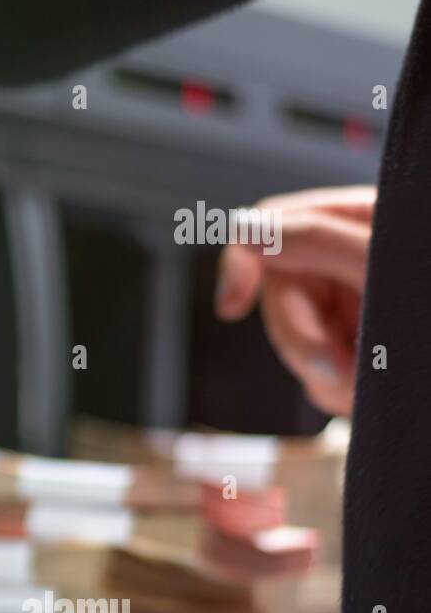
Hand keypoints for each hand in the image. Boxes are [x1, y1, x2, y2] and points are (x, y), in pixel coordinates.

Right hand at [214, 186, 371, 415]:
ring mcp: (352, 308)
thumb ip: (315, 239)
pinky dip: (334, 389)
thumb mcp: (380, 264)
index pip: (272, 225)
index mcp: (359, 220)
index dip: (242, 262)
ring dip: (320, 370)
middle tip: (335, 368)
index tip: (231, 304)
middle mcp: (350, 261)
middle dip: (299, 337)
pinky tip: (367, 391)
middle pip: (276, 292)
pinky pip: (314, 374)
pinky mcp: (356, 352)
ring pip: (292, 339)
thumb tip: (247, 230)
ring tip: (366, 383)